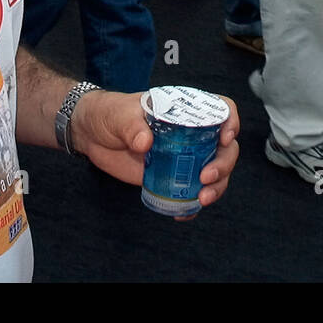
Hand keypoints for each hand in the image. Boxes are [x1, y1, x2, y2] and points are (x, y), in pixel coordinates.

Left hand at [72, 91, 240, 213]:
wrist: (92, 134)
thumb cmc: (109, 113)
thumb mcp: (119, 114)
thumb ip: (132, 125)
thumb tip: (145, 142)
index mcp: (184, 111)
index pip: (220, 109)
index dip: (231, 121)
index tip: (225, 138)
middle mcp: (191, 134)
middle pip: (225, 147)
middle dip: (223, 164)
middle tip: (206, 178)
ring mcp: (184, 157)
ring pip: (215, 172)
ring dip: (216, 187)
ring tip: (202, 199)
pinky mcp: (171, 177)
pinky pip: (191, 193)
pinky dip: (193, 206)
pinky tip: (184, 213)